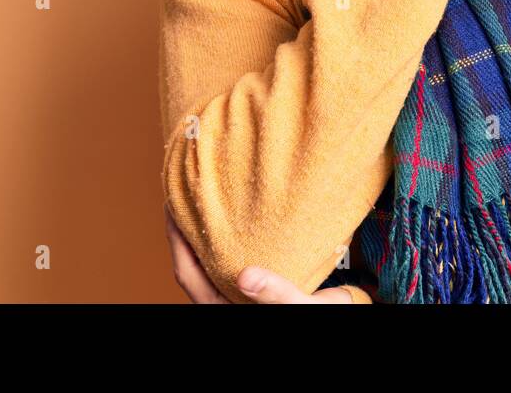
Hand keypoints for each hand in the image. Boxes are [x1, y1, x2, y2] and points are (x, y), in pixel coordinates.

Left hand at [163, 203, 351, 303]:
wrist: (340, 312)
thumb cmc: (320, 314)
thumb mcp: (302, 306)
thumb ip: (276, 294)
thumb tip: (245, 276)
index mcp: (222, 307)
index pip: (187, 271)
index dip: (175, 238)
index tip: (171, 204)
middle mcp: (225, 301)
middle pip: (193, 266)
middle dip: (186, 232)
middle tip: (186, 197)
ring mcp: (238, 297)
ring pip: (212, 265)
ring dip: (207, 237)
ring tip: (210, 205)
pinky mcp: (253, 292)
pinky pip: (231, 263)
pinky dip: (228, 242)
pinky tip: (240, 224)